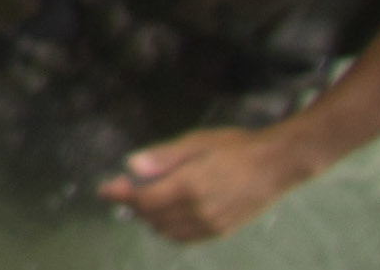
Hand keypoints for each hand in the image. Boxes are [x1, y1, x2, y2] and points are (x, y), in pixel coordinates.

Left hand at [104, 124, 314, 241]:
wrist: (276, 165)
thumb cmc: (236, 147)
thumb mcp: (196, 142)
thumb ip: (163, 156)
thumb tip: (131, 165)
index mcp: (190, 187)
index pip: (144, 199)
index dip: (120, 194)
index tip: (103, 190)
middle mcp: (199, 212)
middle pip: (152, 216)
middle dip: (133, 204)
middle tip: (123, 189)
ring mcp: (211, 225)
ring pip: (166, 231)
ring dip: (149, 218)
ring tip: (143, 200)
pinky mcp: (221, 231)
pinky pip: (185, 238)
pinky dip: (168, 229)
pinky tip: (166, 215)